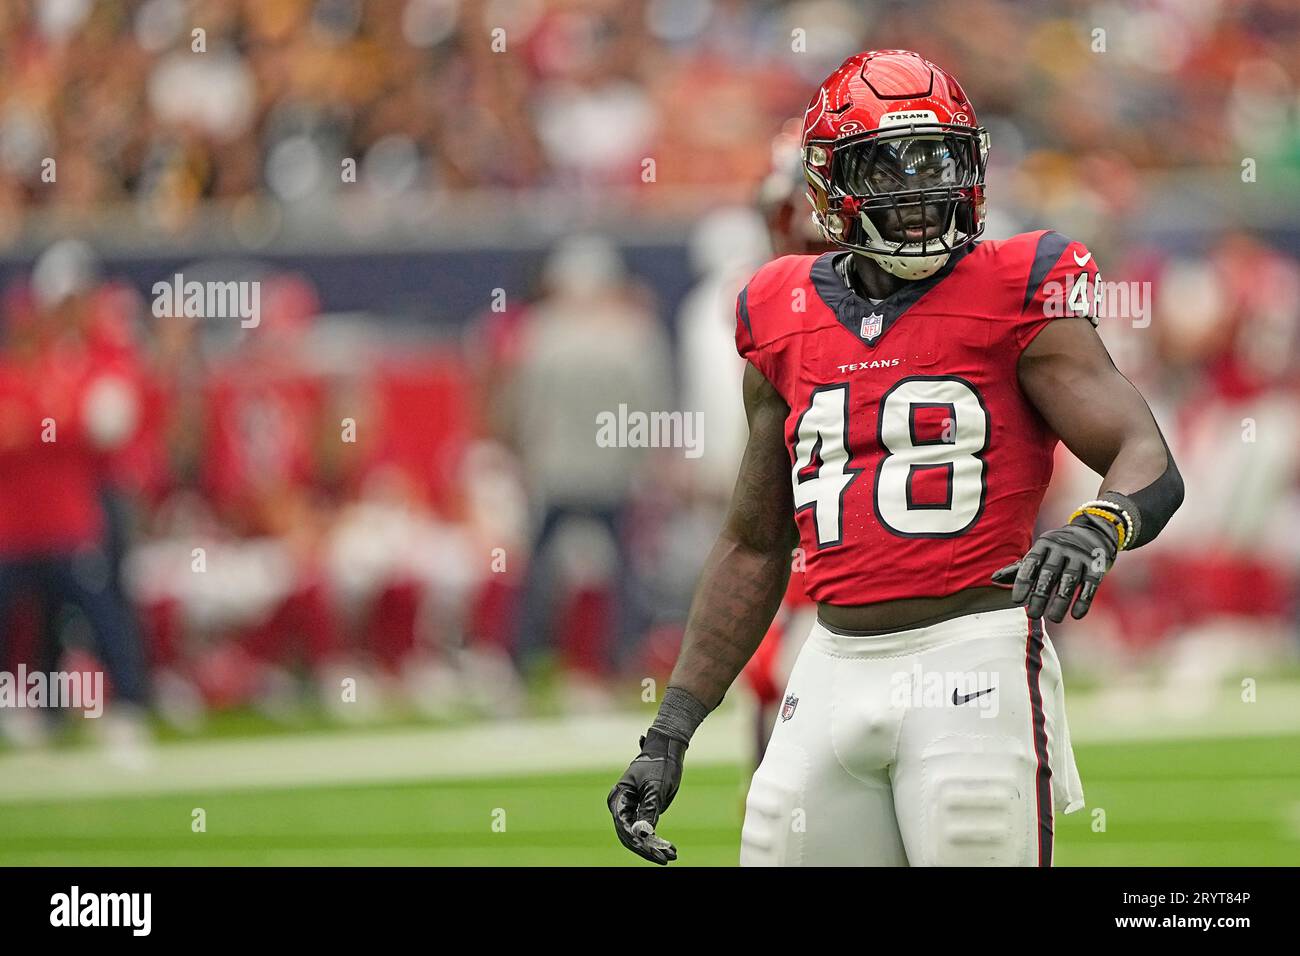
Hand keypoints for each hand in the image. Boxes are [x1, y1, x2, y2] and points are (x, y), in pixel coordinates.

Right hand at [607, 729, 685, 864]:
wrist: (667, 749)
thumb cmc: (660, 764)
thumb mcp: (655, 787)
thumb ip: (649, 810)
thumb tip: (643, 834)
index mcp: (619, 797)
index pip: (624, 826)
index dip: (637, 842)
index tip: (652, 851)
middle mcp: (622, 806)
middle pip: (629, 835)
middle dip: (646, 849)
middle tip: (665, 859)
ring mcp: (632, 810)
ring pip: (638, 836)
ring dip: (653, 847)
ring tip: (671, 856)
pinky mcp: (642, 811)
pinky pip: (646, 830)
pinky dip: (656, 840)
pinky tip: (670, 849)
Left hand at [992, 515, 1117, 622]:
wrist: (1093, 533)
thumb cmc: (1057, 550)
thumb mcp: (1039, 553)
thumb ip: (1018, 567)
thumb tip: (994, 579)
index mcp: (1044, 545)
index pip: (1031, 563)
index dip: (1023, 581)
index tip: (1017, 600)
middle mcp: (1062, 549)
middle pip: (1049, 574)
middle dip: (1040, 595)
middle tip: (1033, 615)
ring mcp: (1080, 557)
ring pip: (1069, 581)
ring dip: (1061, 601)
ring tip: (1054, 619)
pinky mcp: (1096, 567)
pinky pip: (1090, 585)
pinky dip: (1083, 601)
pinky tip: (1076, 615)